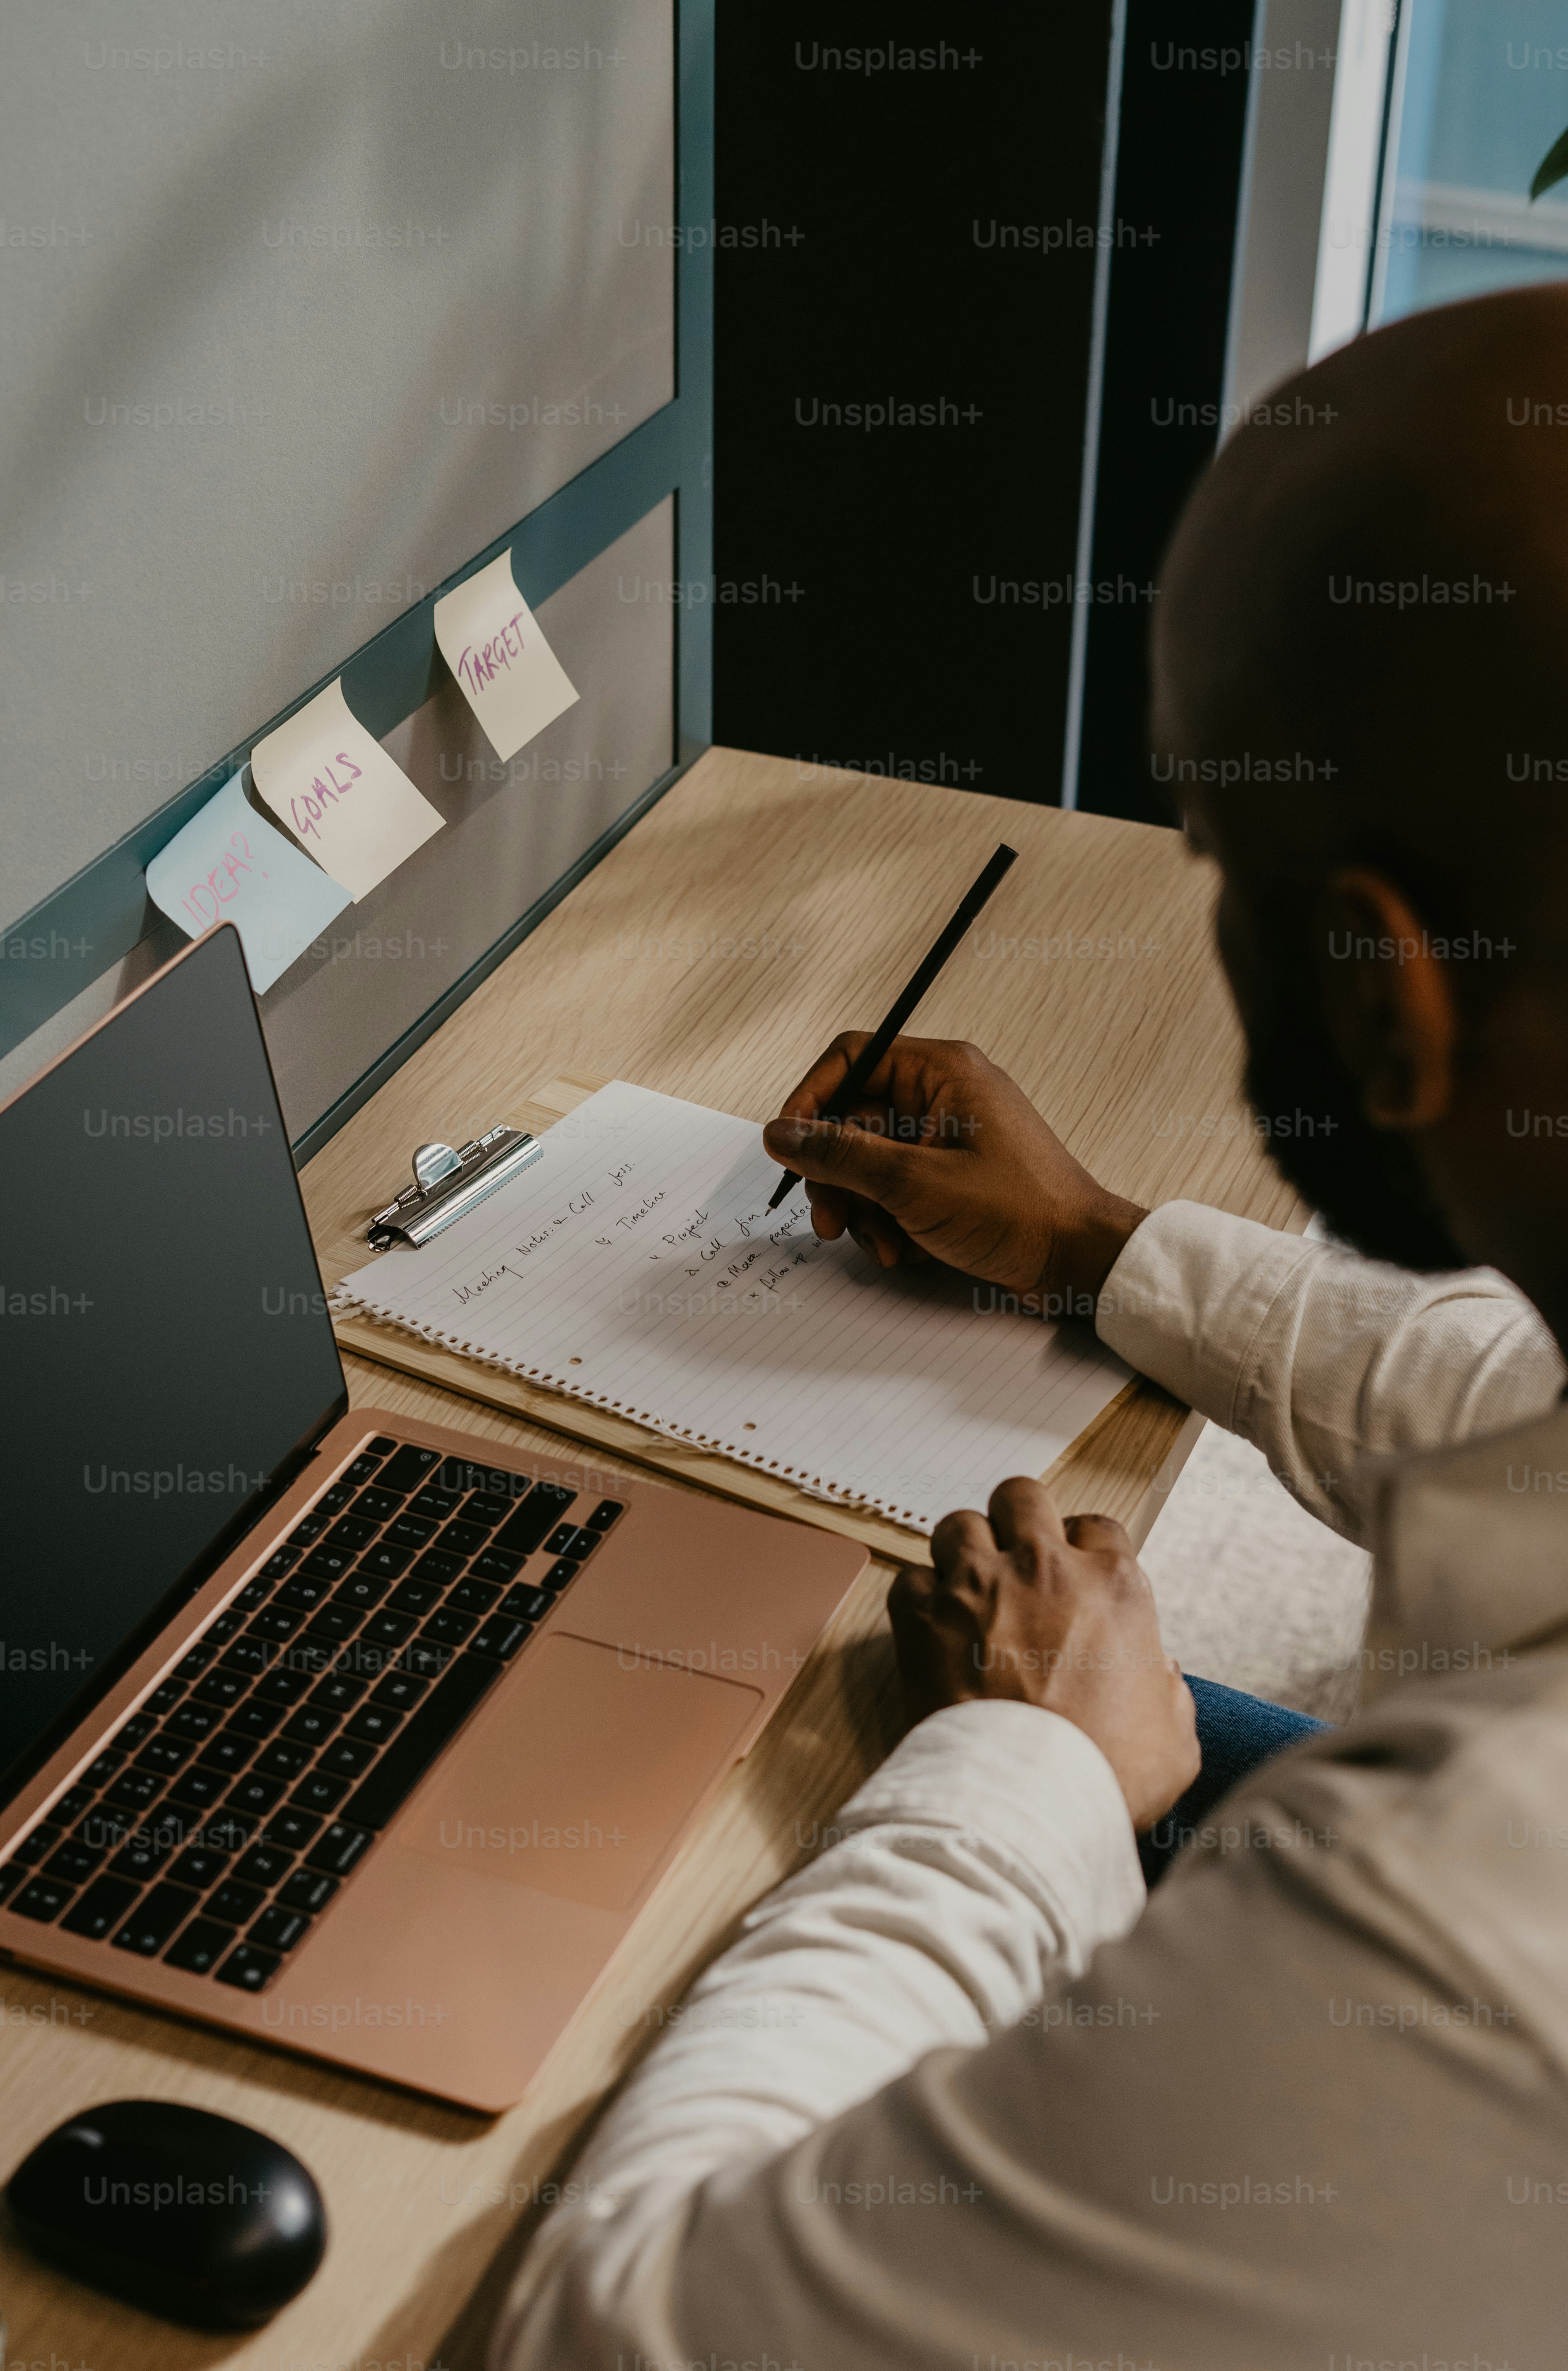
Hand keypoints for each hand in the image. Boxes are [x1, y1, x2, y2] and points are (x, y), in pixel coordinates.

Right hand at [762, 1035, 1146, 1307]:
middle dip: (836, 1176)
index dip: (809, 1100)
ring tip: (884, 1245)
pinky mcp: (951, 1178)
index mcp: (941, 1072)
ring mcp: (948, 1139)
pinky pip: (895, 1190)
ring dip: (864, 1210)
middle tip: (829, 1221)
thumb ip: (839, 1155)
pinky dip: (891, 1222)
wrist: (1078, 1262)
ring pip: (869, 1163)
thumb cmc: (1019, 1212)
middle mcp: (943, 1096)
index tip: (788, 1146)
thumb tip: (780, 1133)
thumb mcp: (913, 1183)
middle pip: (852, 1120)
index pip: (850, 1060)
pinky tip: (907, 1250)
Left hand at [888, 1477, 1199, 1831]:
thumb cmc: (1106, 1774)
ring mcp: (978, 1586)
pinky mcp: (924, 1617)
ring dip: (962, 1551)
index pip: (1097, 1526)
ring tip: (966, 1590)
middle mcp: (1044, 1568)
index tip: (1073, 1579)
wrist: (1029, 1801)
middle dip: (1016, 1520)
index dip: (1082, 1550)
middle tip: (1012, 1561)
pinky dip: (918, 1599)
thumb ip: (1169, 1694)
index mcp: (1113, 1586)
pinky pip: (911, 1579)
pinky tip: (930, 1628)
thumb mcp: (1174, 1740)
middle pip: (1022, 1496)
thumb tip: (1158, 1673)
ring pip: (958, 1523)